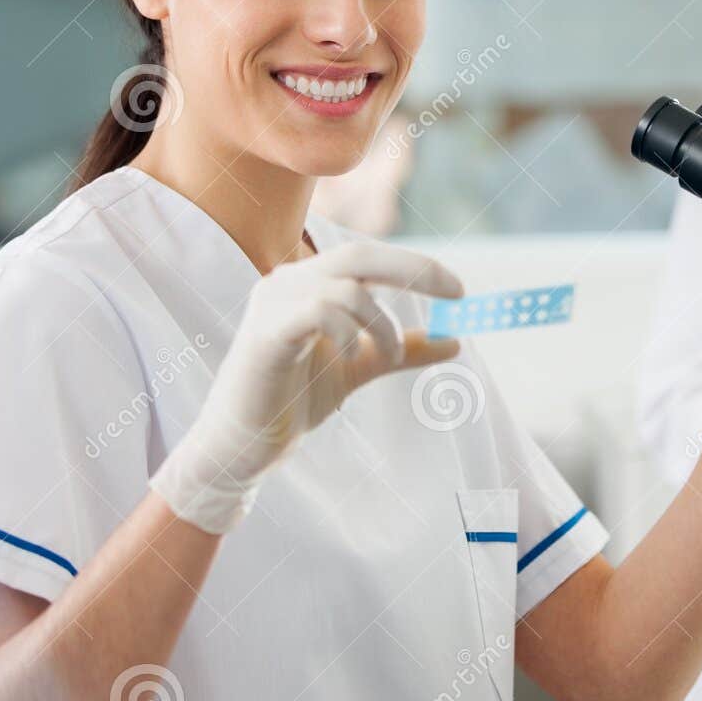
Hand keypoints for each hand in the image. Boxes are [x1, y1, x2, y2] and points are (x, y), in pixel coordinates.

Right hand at [150, 239, 463, 532]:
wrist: (242, 445)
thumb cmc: (292, 401)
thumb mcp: (359, 368)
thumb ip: (401, 352)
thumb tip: (456, 340)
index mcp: (307, 284)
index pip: (367, 257)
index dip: (414, 266)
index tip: (458, 290)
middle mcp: (287, 282)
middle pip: (359, 254)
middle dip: (414, 270)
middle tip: (457, 294)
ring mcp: (272, 304)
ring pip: (346, 288)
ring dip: (384, 325)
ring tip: (390, 358)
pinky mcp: (265, 333)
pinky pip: (319, 312)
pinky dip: (350, 333)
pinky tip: (353, 357)